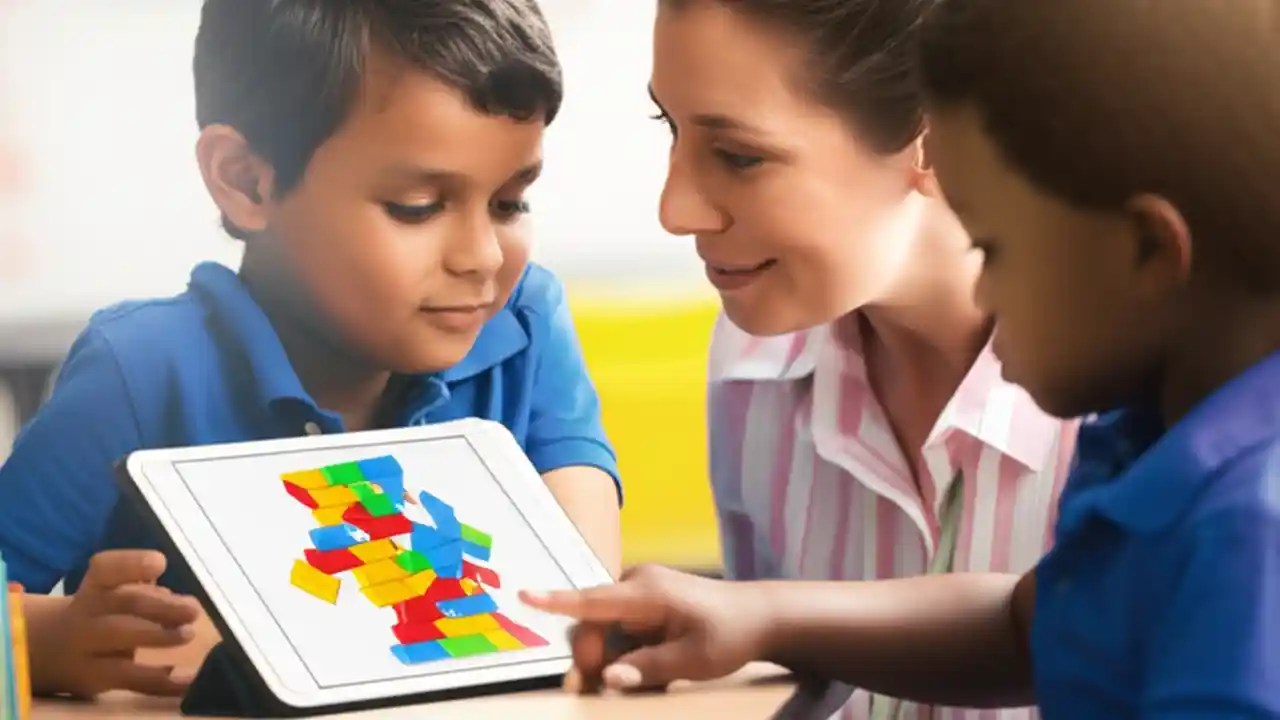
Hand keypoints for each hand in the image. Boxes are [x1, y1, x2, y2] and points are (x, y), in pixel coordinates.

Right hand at [29, 550, 201, 697]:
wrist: (50, 649)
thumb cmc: (100, 613)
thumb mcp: (114, 595)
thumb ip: (146, 593)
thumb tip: (180, 603)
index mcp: (94, 587)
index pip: (106, 569)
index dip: (132, 564)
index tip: (159, 563)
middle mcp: (86, 613)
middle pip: (120, 604)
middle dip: (160, 606)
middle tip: (192, 610)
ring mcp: (85, 647)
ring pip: (120, 639)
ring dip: (158, 636)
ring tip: (187, 634)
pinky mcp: (93, 678)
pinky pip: (129, 679)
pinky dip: (160, 680)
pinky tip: (185, 678)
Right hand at [520, 564, 772, 691]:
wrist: (762, 616)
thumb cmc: (731, 633)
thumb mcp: (693, 659)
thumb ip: (648, 668)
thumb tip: (606, 678)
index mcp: (647, 592)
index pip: (593, 599)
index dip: (556, 601)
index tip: (524, 595)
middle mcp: (638, 586)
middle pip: (593, 624)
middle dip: (588, 658)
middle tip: (588, 691)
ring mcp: (642, 595)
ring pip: (606, 631)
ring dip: (608, 660)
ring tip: (630, 684)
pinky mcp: (647, 607)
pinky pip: (622, 633)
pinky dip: (625, 655)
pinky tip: (646, 672)